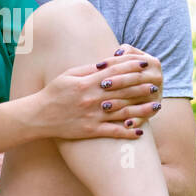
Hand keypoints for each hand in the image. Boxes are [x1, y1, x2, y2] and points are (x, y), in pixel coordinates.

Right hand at [32, 49, 164, 140]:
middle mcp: (92, 99)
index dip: (132, 67)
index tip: (145, 64)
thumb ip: (90, 70)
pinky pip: (113, 132)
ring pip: (123, 112)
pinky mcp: (91, 130)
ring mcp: (92, 116)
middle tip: (157, 84)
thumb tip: (110, 63)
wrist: (38, 116)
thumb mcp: (69, 75)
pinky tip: (141, 131)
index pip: (115, 72)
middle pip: (123, 91)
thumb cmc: (54, 93)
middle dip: (142, 86)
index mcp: (87, 83)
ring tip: (157, 106)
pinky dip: (127, 132)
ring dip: (142, 109)